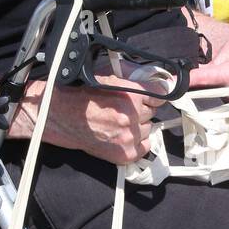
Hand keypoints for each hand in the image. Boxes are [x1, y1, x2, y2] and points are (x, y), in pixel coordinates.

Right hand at [24, 77, 165, 164]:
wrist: (63, 116)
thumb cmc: (85, 94)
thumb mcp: (110, 76)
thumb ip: (138, 74)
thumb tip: (165, 77)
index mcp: (131, 94)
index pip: (161, 95)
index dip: (151, 96)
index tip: (144, 97)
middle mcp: (132, 116)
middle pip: (152, 112)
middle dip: (141, 110)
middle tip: (122, 109)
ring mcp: (128, 136)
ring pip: (148, 129)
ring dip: (137, 126)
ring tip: (118, 122)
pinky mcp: (125, 153)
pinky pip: (144, 147)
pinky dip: (136, 142)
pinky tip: (122, 135)